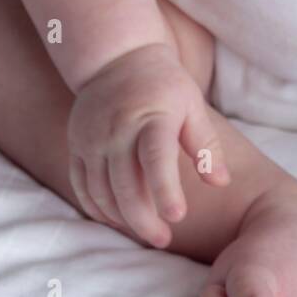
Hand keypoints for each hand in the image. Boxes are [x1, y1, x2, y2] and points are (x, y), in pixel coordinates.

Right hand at [67, 43, 229, 248]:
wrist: (117, 57)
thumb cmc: (164, 85)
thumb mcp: (192, 104)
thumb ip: (206, 145)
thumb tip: (221, 182)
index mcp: (151, 116)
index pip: (156, 159)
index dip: (166, 191)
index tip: (178, 218)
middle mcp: (116, 129)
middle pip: (126, 185)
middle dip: (145, 219)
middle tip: (164, 239)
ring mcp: (91, 138)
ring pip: (101, 192)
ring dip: (122, 218)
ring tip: (146, 232)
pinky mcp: (76, 145)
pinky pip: (82, 186)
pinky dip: (98, 209)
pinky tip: (118, 220)